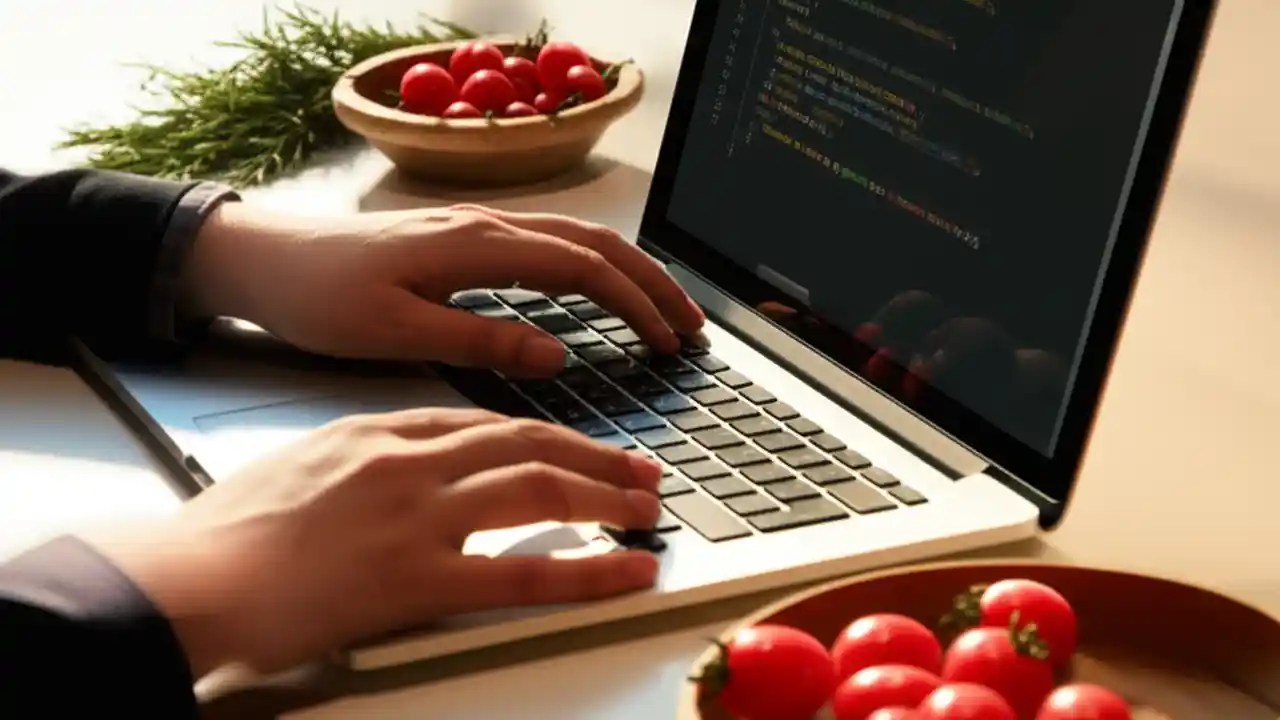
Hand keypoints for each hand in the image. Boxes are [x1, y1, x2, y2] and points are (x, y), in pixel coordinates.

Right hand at [85, 408, 663, 676]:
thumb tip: (416, 467)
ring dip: (606, 494)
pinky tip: (631, 570)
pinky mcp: (418, 578)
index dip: (550, 433)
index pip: (489, 421)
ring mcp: (418, 516)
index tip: (581, 447)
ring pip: (539, 486)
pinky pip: (526, 571)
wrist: (186, 580)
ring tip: (647, 508)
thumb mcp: (307, 466)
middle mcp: (410, 461)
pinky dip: (590, 570)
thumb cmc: (231, 532)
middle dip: (596, 454)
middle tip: (641, 469)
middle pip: (528, 442)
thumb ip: (370, 459)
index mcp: (382, 431)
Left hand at [179, 203, 705, 375]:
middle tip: (693, 327)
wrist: (259, 258)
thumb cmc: (317, 297)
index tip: (670, 344)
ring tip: (664, 312)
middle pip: (596, 242)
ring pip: (576, 238)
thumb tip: (559, 353)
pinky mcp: (464, 239)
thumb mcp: (394, 331)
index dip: (636, 305)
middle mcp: (484, 224)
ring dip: (628, 273)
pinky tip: (599, 296)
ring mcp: (476, 226)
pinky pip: (548, 244)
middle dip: (653, 283)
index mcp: (474, 245)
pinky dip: (591, 269)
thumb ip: (479, 340)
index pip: (583, 267)